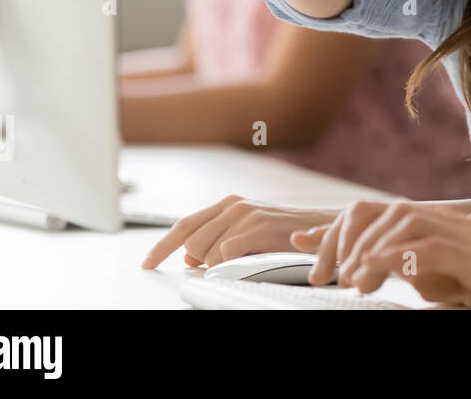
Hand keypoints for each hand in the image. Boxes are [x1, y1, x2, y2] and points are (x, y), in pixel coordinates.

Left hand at [139, 194, 338, 268]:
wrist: (323, 229)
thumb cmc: (287, 235)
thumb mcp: (249, 232)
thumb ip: (219, 238)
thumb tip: (189, 257)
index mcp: (229, 205)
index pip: (184, 225)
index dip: (161, 246)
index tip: (146, 263)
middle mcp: (234, 206)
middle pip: (192, 243)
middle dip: (199, 261)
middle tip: (226, 265)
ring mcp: (246, 215)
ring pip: (206, 252)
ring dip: (220, 265)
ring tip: (248, 259)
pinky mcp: (257, 227)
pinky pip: (225, 256)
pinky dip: (231, 265)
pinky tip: (251, 260)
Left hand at [299, 201, 470, 308]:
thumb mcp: (460, 278)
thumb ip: (428, 273)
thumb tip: (398, 278)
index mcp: (436, 224)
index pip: (373, 214)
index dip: (333, 227)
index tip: (302, 243)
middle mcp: (439, 218)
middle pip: (368, 211)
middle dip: (335, 241)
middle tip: (322, 277)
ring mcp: (452, 230)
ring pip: (385, 224)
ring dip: (357, 254)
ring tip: (350, 283)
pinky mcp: (464, 250)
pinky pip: (412, 247)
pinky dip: (384, 263)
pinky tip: (373, 282)